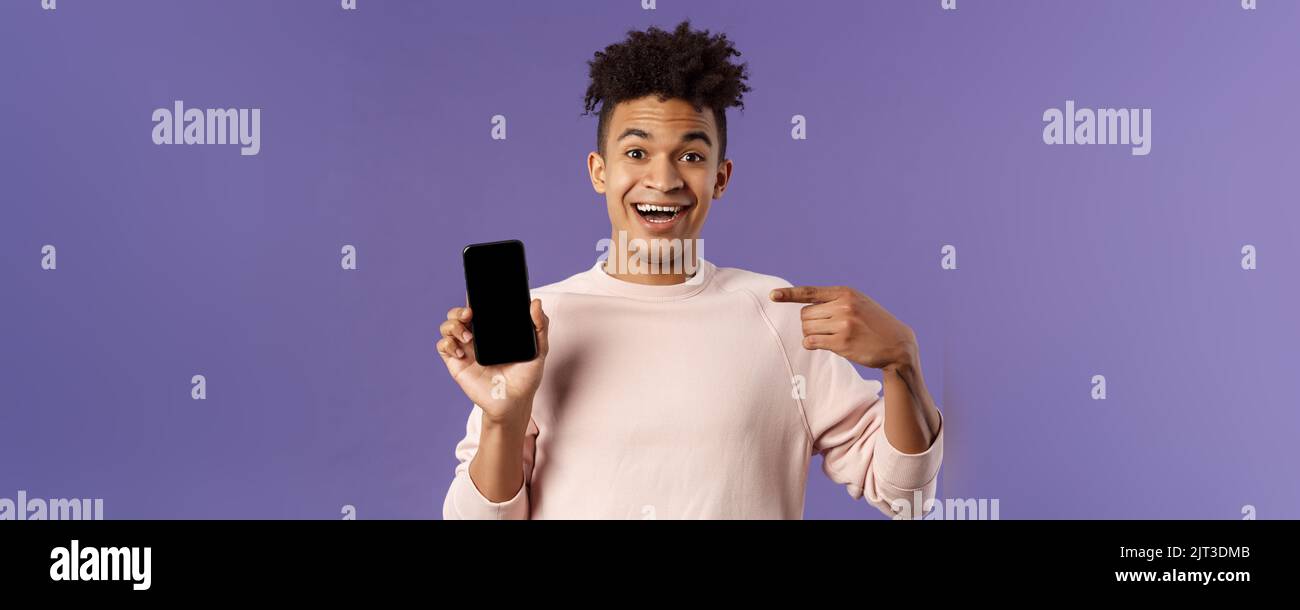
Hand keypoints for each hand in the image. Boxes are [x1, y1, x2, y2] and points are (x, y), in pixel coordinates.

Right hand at [436, 299, 549, 424]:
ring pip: (447, 327)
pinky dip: (448, 344)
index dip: (474, 298)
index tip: (477, 293)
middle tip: (470, 314)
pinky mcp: (456, 363)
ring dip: (453, 325)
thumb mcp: (539, 349)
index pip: (479, 308)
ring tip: (468, 336)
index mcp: (493, 331)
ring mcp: (465, 349)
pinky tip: (461, 352)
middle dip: (459, 310)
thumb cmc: (526, 377)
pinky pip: (443, 346)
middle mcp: (477, 337)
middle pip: (458, 314)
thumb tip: (536, 302)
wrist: (515, 402)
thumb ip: (540, 325)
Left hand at [769, 285, 916, 370]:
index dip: (789, 294)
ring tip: (828, 337)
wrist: (897, 344)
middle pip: (804, 314)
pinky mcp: (842, 343)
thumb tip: (804, 307)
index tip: (772, 296)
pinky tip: (822, 344)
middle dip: (809, 323)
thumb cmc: (874, 324)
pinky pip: (812, 342)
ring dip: (811, 334)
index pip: (810, 292)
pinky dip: (811, 344)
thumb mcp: (858, 303)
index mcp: (845, 293)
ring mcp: (843, 324)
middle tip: (824, 329)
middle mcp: (843, 306)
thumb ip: (834, 301)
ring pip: (806, 329)